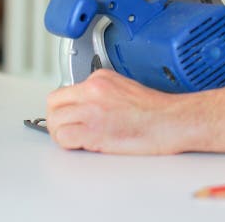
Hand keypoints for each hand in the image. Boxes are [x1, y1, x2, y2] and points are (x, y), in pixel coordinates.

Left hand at [46, 69, 191, 153]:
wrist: (171, 121)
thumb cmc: (156, 111)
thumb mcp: (125, 88)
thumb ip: (102, 94)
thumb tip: (86, 107)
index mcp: (100, 78)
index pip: (66, 90)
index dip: (68, 107)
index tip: (74, 116)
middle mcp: (92, 89)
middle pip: (54, 102)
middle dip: (57, 118)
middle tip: (68, 129)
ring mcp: (91, 109)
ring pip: (55, 121)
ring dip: (62, 133)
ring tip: (76, 139)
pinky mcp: (92, 130)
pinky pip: (63, 137)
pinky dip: (68, 144)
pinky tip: (82, 145)